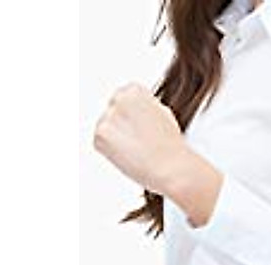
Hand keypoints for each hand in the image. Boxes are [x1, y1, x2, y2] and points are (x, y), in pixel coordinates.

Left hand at [93, 83, 221, 224]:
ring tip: (135, 151)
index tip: (138, 128)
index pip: (123, 98)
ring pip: (105, 128)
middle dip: (120, 126)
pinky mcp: (100, 135)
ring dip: (115, 140)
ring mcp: (108, 116)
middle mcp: (119, 98)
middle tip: (136, 142)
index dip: (131, 116)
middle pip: (112, 112)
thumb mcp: (163, 115)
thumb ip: (145, 108)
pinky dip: (109, 152)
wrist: (170, 167)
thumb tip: (136, 113)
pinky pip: (99, 144)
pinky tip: (127, 156)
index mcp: (135, 90)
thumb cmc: (171, 147)